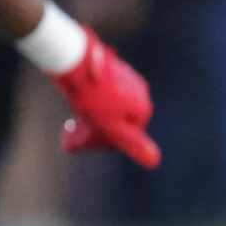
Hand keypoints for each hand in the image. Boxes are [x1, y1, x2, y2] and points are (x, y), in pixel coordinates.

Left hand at [53, 28, 159, 168]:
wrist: (77, 63)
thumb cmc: (93, 97)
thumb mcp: (110, 126)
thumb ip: (130, 143)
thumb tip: (155, 162)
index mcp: (142, 107)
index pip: (125, 137)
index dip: (103, 143)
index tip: (83, 143)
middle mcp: (139, 93)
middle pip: (116, 123)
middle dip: (95, 132)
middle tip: (71, 134)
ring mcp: (126, 80)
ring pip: (107, 109)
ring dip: (90, 119)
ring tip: (70, 121)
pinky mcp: (111, 72)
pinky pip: (102, 94)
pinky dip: (90, 103)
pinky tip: (75, 104)